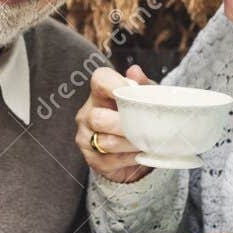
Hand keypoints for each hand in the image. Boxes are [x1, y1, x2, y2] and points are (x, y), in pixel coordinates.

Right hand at [76, 64, 153, 183]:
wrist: (134, 149)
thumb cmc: (137, 118)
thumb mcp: (145, 99)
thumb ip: (142, 86)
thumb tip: (136, 72)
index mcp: (100, 93)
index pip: (100, 80)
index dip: (115, 85)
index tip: (133, 93)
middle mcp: (87, 113)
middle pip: (99, 118)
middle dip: (125, 125)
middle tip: (145, 127)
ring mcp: (86, 137)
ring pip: (107, 142)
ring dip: (131, 144)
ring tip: (147, 142)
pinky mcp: (91, 158)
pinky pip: (110, 160)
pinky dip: (130, 159)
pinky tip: (139, 154)